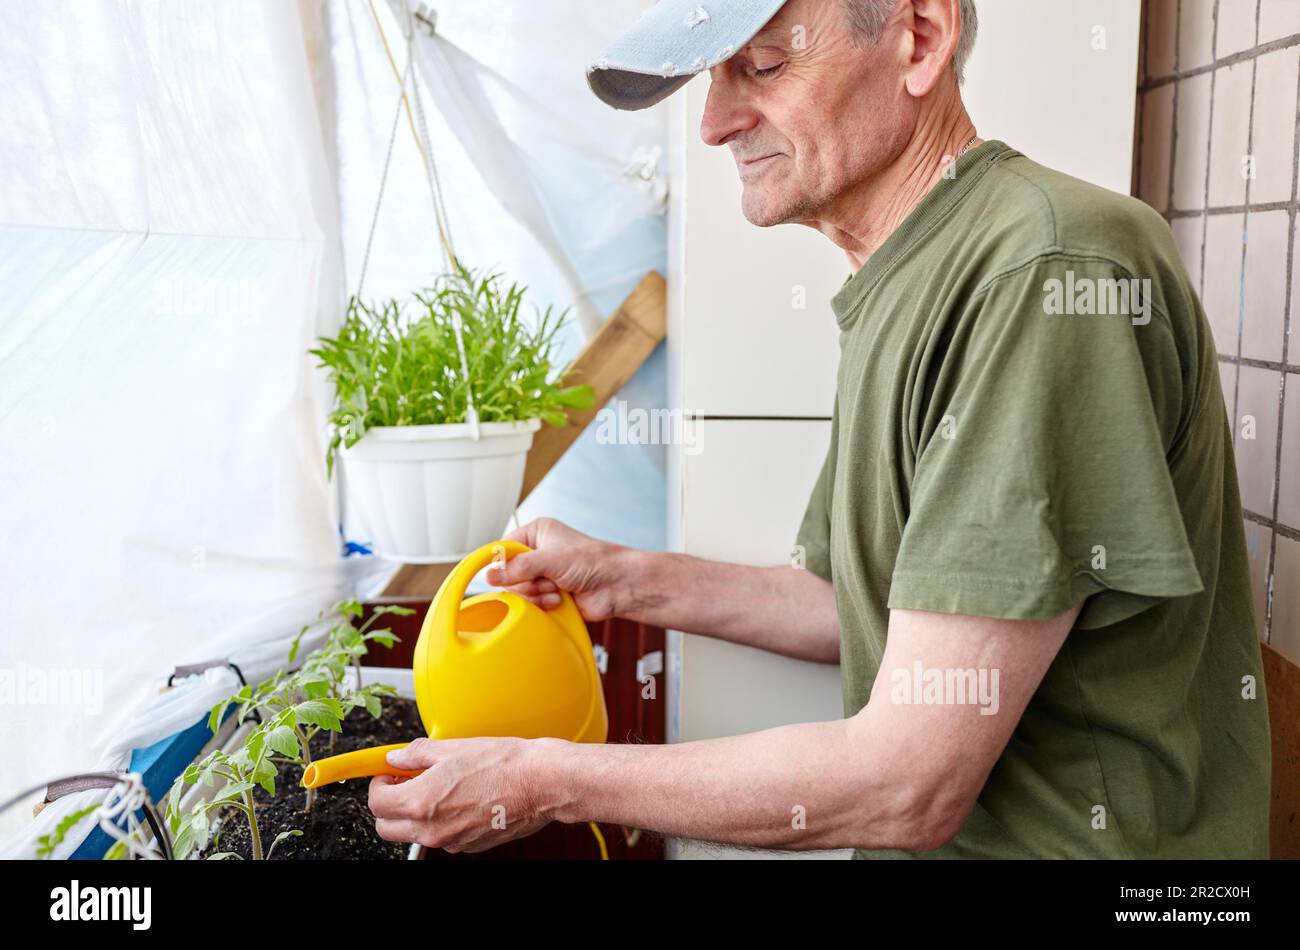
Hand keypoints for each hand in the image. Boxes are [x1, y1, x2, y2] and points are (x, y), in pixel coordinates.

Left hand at [368, 737, 553, 852]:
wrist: (542, 783)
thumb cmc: (504, 764)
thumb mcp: (453, 748)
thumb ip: (417, 755)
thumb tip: (398, 757)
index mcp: (422, 802)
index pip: (376, 803)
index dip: (378, 785)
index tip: (388, 773)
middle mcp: (433, 829)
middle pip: (386, 828)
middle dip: (388, 805)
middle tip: (404, 782)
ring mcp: (452, 842)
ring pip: (414, 834)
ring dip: (415, 814)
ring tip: (437, 787)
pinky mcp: (470, 846)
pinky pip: (442, 837)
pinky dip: (441, 821)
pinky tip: (460, 798)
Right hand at [486, 517, 632, 622]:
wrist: (617, 585)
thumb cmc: (593, 561)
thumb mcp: (551, 559)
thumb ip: (519, 567)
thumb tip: (490, 574)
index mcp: (535, 534)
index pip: (503, 548)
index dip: (499, 562)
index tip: (493, 575)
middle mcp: (536, 554)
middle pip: (507, 575)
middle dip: (527, 582)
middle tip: (546, 579)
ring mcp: (542, 576)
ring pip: (518, 592)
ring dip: (537, 594)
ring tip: (558, 589)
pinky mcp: (548, 595)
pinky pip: (531, 605)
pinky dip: (544, 605)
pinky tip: (560, 599)